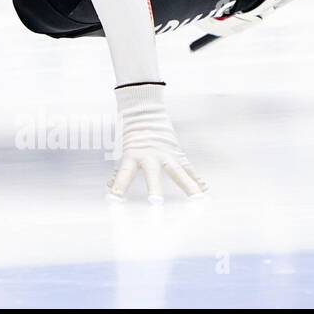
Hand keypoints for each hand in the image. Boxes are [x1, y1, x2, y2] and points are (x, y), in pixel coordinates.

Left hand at [108, 83, 207, 201]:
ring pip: (177, 172)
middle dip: (154, 189)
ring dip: (187, 186)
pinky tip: (204, 190)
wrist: (144, 110)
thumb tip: (109, 186)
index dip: (120, 184)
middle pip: (152, 175)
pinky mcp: (177, 153)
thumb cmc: (131, 134)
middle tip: (155, 203)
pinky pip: (188, 168)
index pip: (124, 172)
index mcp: (132, 155)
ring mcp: (165, 155)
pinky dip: (196, 179)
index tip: (114, 197)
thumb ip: (119, 171)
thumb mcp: (122, 151)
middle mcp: (150, 156)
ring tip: (197, 200)